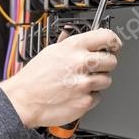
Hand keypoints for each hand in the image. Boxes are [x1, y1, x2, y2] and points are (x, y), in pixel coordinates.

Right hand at [0, 28, 121, 127]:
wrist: (24, 100)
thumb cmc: (34, 77)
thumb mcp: (51, 50)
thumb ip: (70, 44)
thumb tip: (82, 38)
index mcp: (74, 47)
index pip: (107, 37)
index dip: (113, 42)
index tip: (114, 45)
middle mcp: (81, 63)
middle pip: (112, 61)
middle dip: (106, 64)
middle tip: (96, 67)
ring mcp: (85, 83)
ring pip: (107, 80)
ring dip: (97, 82)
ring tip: (80, 83)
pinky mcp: (85, 101)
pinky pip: (98, 97)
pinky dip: (89, 97)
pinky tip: (76, 94)